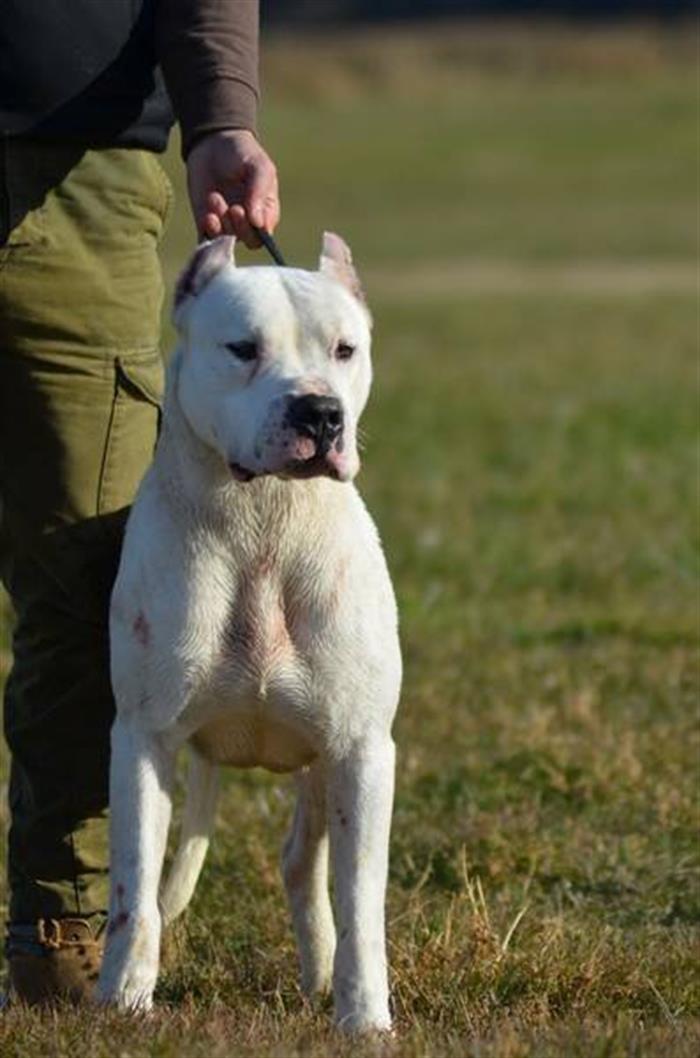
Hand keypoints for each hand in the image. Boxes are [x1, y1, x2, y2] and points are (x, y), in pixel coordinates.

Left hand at [186, 129, 279, 246]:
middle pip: (247, 241)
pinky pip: (207, 239)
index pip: (263, 235)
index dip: (256, 230)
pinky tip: (208, 217)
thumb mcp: (258, 166)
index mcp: (265, 211)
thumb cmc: (243, 153)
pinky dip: (208, 232)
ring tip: (215, 197)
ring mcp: (226, 223)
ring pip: (227, 239)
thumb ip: (259, 191)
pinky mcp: (206, 222)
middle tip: (233, 208)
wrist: (213, 142)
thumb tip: (258, 223)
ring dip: (221, 224)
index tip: (246, 210)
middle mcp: (247, 222)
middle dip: (239, 228)